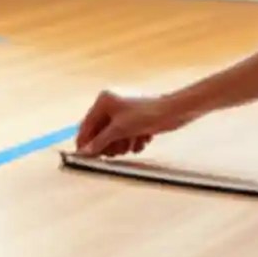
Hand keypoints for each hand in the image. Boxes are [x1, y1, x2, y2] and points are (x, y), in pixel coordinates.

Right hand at [74, 89, 189, 157]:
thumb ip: (100, 142)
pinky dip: (133, 140)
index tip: (83, 156)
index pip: (87, 123)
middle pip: (101, 131)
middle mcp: (113, 103)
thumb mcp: (119, 130)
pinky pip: (128, 134)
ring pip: (115, 135)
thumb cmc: (146, 114)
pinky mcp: (137, 118)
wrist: (174, 111)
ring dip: (122, 144)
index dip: (85, 141)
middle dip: (108, 144)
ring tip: (131, 147)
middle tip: (114, 154)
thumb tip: (85, 152)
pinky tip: (142, 141)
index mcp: (104, 100)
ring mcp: (126, 110)